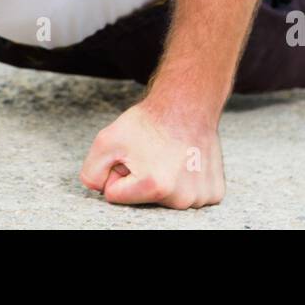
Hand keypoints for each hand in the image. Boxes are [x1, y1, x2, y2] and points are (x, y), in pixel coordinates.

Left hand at [79, 101, 224, 207]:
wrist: (187, 104)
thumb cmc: (148, 122)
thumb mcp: (106, 140)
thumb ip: (91, 172)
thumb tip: (100, 191)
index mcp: (154, 186)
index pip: (114, 195)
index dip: (117, 172)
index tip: (130, 155)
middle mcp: (181, 198)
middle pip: (142, 200)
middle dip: (139, 179)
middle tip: (150, 154)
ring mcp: (200, 197)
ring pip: (166, 200)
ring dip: (163, 181)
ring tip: (169, 157)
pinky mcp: (214, 193)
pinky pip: (188, 197)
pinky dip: (184, 183)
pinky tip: (185, 162)